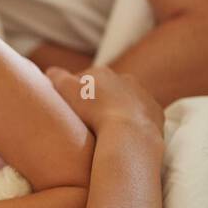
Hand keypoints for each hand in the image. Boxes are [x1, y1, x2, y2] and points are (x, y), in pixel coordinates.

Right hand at [45, 65, 163, 136]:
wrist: (130, 134)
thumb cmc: (94, 112)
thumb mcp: (65, 91)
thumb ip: (56, 77)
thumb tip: (50, 71)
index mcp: (102, 72)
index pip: (82, 80)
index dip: (73, 95)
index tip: (68, 110)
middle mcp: (125, 79)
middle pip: (106, 90)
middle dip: (97, 101)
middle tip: (86, 121)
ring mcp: (143, 95)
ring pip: (125, 103)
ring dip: (116, 112)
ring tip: (105, 131)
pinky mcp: (156, 113)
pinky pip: (141, 117)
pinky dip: (133, 123)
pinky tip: (124, 135)